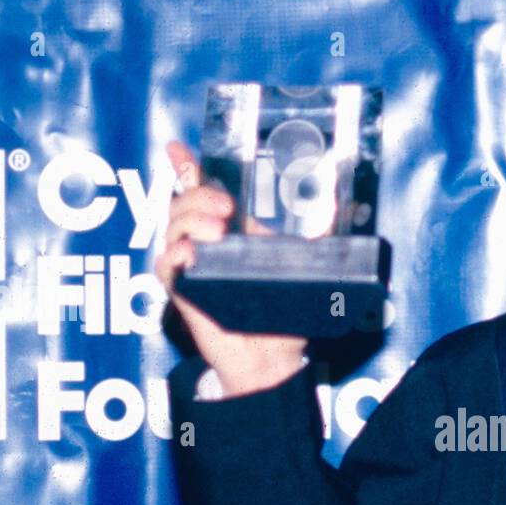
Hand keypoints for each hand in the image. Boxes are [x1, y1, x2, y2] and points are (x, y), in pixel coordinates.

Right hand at [155, 140, 309, 395]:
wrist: (274, 357)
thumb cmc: (283, 314)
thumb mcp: (301, 268)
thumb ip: (315, 239)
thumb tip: (339, 211)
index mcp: (230, 232)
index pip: (202, 192)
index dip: (186, 168)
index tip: (177, 147)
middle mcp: (206, 245)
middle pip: (184, 203)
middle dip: (199, 195)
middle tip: (227, 209)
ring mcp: (192, 267)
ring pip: (172, 228)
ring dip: (191, 220)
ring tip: (217, 231)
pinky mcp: (184, 292)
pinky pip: (166, 266)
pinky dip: (176, 254)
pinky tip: (192, 253)